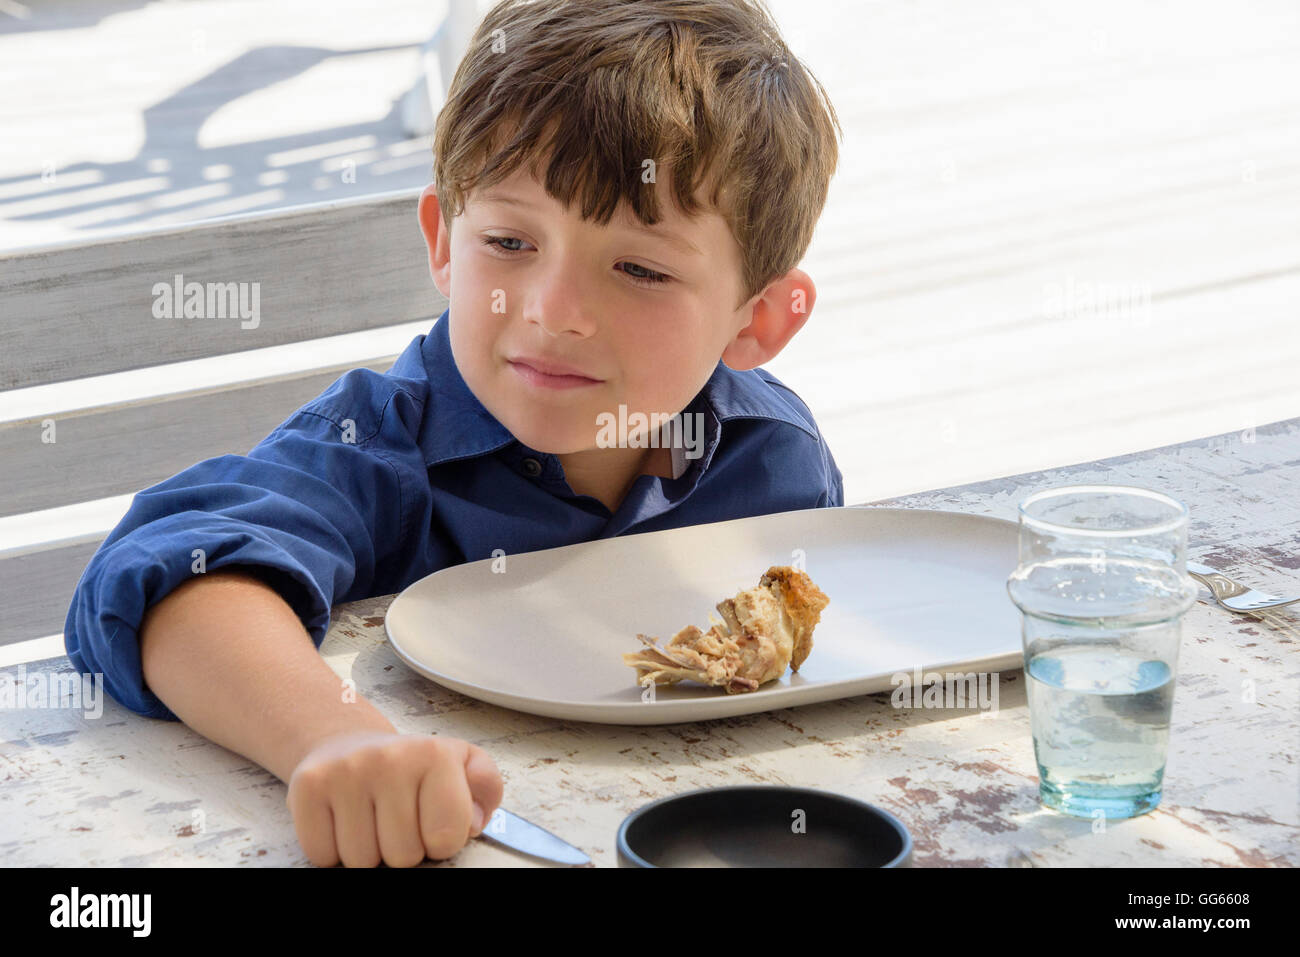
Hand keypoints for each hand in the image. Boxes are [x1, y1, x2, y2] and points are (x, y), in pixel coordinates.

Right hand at [286, 730, 503, 866]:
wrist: (346, 744)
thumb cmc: (410, 767)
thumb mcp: (461, 764)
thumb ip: (486, 787)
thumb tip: (476, 821)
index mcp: (433, 754)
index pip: (446, 837)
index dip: (441, 841)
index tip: (432, 820)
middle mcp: (388, 759)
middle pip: (403, 855)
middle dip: (403, 848)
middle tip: (396, 818)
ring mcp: (344, 772)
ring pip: (361, 861)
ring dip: (368, 851)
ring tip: (370, 818)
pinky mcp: (306, 788)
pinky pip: (323, 855)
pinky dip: (332, 849)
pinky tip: (342, 820)